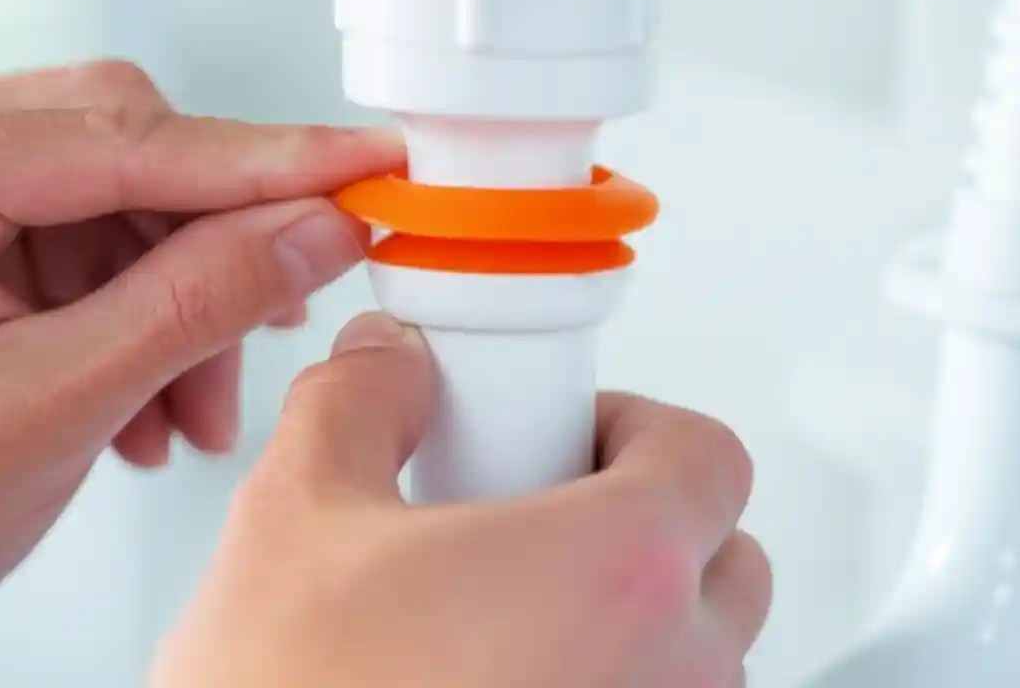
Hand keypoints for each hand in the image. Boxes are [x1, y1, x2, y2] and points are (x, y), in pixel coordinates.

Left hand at [0, 62, 401, 646]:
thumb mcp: (46, 409)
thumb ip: (193, 306)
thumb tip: (310, 235)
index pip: (134, 137)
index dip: (273, 160)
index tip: (365, 168)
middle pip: (125, 153)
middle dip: (212, 253)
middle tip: (273, 323)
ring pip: (109, 202)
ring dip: (171, 302)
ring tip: (184, 410)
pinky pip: (68, 240)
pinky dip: (124, 314)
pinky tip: (137, 394)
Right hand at [151, 313, 770, 687]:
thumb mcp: (294, 517)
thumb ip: (358, 402)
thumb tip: (386, 362)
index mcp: (620, 574)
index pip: (709, 457)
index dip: (640, 427)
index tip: (573, 435)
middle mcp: (671, 680)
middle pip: (725, 564)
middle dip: (648, 528)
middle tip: (541, 527)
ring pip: (701, 666)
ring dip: (636, 630)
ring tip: (510, 626)